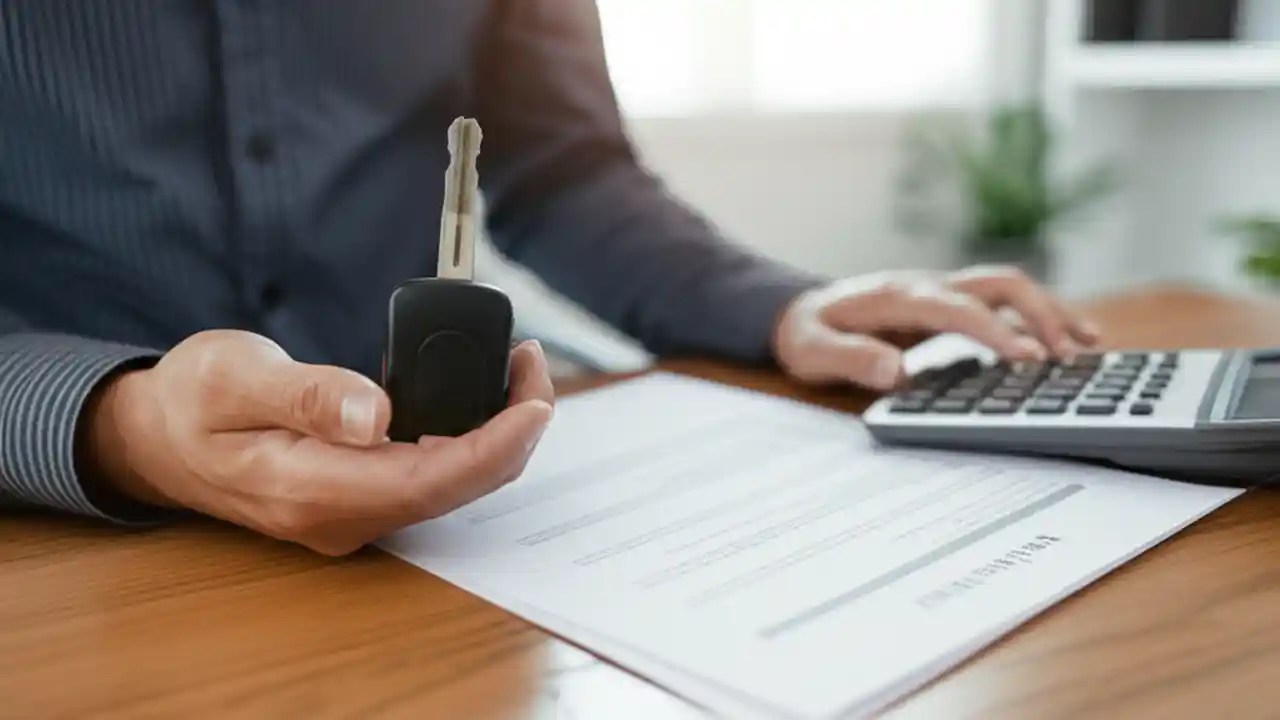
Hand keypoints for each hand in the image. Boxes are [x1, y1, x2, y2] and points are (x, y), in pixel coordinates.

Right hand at [84, 330, 553, 554]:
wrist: (156, 439)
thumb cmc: (190, 402)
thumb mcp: (233, 378)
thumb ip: (307, 395)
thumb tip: (376, 416)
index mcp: (313, 492)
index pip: (432, 479)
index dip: (497, 444)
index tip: (537, 399)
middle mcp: (342, 516)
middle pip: (458, 486)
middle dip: (513, 428)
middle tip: (531, 361)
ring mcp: (352, 513)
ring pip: (451, 483)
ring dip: (496, 433)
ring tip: (514, 369)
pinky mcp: (358, 497)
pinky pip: (431, 475)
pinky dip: (468, 438)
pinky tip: (478, 397)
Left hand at [772, 266, 1099, 390]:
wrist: (797, 311)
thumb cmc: (806, 333)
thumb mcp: (812, 351)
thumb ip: (849, 359)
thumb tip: (893, 371)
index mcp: (898, 296)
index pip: (957, 308)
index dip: (995, 330)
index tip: (1028, 357)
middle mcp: (928, 285)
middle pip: (998, 284)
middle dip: (1041, 313)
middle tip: (1070, 354)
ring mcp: (942, 290)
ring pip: (1009, 288)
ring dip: (1051, 311)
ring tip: (1090, 344)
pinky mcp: (950, 303)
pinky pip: (1002, 304)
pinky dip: (1037, 318)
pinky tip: (1062, 343)